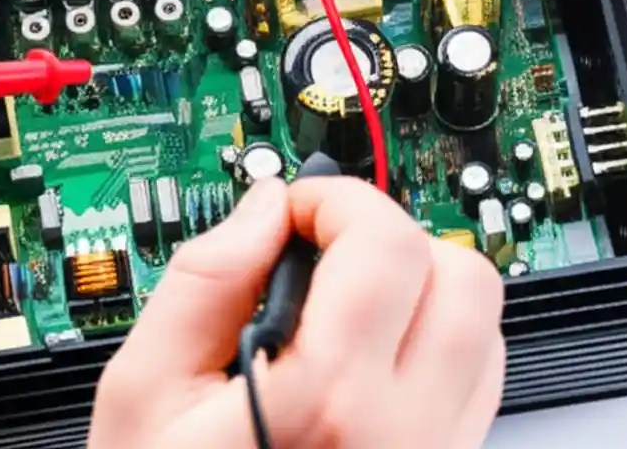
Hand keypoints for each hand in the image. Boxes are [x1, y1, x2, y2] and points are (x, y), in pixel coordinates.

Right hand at [90, 177, 506, 448]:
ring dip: (426, 285)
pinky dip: (444, 340)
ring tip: (351, 304)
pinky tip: (379, 352)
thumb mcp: (141, 396)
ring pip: (485, 324)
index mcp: (325, 400)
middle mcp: (403, 431)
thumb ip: (203, 283)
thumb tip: (262, 210)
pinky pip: (482, 378)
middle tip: (327, 252)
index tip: (299, 210)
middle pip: (461, 275)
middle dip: (392, 238)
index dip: (338, 200)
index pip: (385, 244)